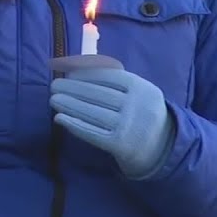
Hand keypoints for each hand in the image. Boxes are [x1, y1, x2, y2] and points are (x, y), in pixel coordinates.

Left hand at [49, 67, 176, 179]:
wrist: (163, 148)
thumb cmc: (142, 113)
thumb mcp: (138, 92)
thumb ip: (114, 80)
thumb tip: (76, 68)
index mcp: (141, 87)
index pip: (107, 75)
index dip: (84, 73)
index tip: (67, 72)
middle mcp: (137, 106)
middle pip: (97, 94)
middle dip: (72, 88)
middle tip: (53, 85)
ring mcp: (129, 127)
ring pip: (92, 112)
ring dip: (69, 104)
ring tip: (53, 99)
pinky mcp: (120, 145)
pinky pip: (92, 132)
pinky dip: (74, 124)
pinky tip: (60, 118)